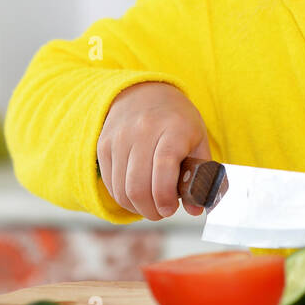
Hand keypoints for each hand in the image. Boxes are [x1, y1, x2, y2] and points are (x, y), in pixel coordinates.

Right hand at [97, 81, 210, 220]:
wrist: (144, 92)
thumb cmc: (177, 121)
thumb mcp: (198, 140)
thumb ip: (200, 175)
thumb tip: (196, 210)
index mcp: (172, 128)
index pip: (163, 167)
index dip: (165, 196)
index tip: (171, 209)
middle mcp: (142, 130)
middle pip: (138, 186)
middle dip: (151, 210)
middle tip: (162, 212)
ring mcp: (119, 138)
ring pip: (122, 189)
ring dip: (137, 207)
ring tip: (151, 205)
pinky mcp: (103, 146)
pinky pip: (110, 184)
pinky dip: (123, 198)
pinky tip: (137, 195)